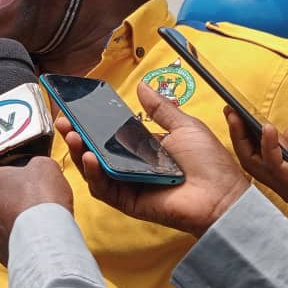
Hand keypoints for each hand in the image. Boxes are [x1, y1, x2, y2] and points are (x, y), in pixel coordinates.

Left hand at [0, 157, 72, 266]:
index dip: (12, 176)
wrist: (45, 239)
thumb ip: (35, 165)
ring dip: (14, 220)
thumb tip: (37, 170)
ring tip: (37, 220)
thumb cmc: (39, 198)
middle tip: (33, 199)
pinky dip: (18, 239)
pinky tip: (35, 236)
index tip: (27, 179)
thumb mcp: (44, 166)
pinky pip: (6, 241)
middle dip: (10, 199)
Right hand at [63, 82, 249, 237]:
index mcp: (143, 149)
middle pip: (96, 152)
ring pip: (95, 171)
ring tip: (74, 137)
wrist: (223, 194)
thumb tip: (143, 85)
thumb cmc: (209, 163)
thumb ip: (160, 108)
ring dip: (81, 153)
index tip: (75, 110)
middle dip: (77, 136)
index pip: (109, 135)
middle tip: (65, 121)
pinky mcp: (128, 202)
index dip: (91, 124)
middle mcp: (132, 167)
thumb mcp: (184, 126)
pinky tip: (91, 158)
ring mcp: (128, 185)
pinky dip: (94, 174)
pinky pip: (104, 189)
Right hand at [227, 113, 287, 270]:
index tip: (240, 114)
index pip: (261, 152)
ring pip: (254, 163)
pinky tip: (268, 129)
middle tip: (230, 112)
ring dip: (244, 138)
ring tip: (239, 117)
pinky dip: (270, 146)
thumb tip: (286, 129)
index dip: (249, 134)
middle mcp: (282, 181)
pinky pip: (276, 166)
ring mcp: (287, 186)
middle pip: (250, 157)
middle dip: (237, 134)